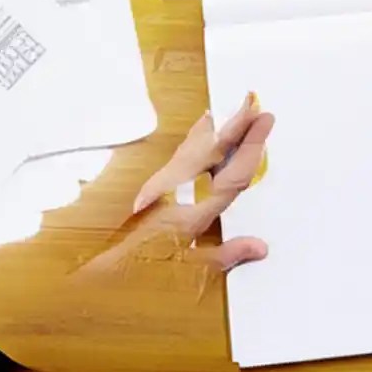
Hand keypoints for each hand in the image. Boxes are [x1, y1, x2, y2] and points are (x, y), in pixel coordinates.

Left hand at [80, 94, 273, 275]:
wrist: (107, 266)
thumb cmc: (149, 267)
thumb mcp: (195, 269)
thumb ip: (228, 254)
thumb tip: (260, 247)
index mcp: (195, 211)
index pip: (231, 173)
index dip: (251, 146)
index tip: (264, 122)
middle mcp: (181, 190)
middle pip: (213, 150)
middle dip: (235, 125)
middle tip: (254, 103)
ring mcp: (167, 183)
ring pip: (197, 147)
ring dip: (218, 128)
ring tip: (236, 108)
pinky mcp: (158, 182)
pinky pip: (183, 152)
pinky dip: (197, 136)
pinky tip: (204, 126)